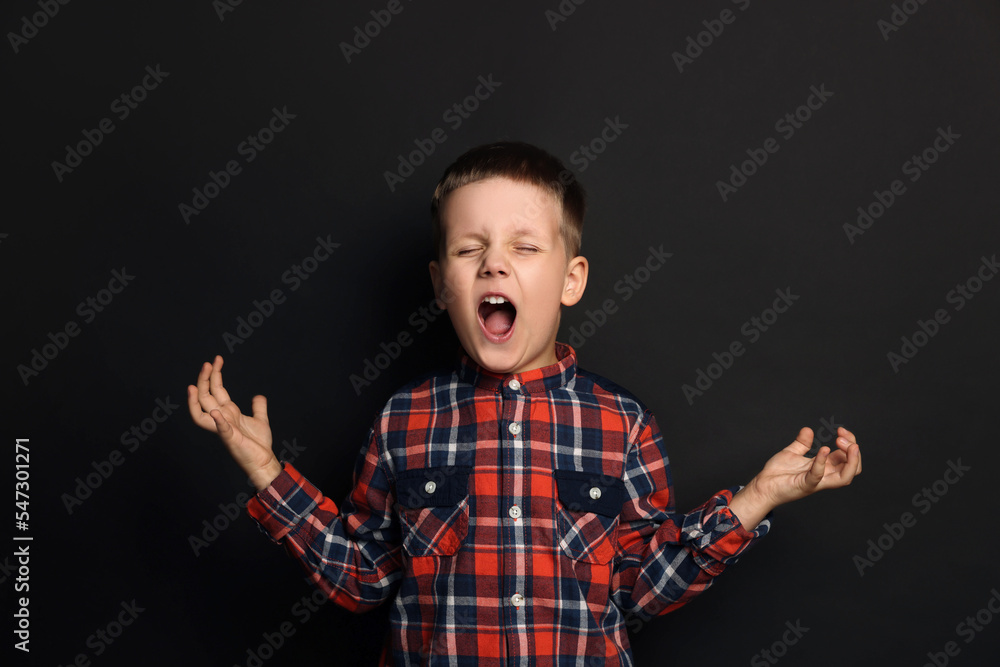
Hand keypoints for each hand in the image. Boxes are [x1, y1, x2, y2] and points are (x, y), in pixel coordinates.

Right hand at [187, 355, 281, 490]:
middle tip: (207, 363)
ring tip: (195, 384)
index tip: (216, 359)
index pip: (217, 390)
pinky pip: (221, 429)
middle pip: (207, 396)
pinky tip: (216, 412)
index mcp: (229, 412)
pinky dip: (218, 421)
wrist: (264, 461)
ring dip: (198, 399)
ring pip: (203, 412)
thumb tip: (258, 396)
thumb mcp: (260, 420)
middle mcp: (223, 418)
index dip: (215, 375)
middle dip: (205, 379)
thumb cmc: (258, 444)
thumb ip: (258, 407)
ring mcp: (224, 428)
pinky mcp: (230, 439)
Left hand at [729, 427, 862, 529]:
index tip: (841, 430)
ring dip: (851, 461)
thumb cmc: (778, 473)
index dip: (849, 443)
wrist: (763, 485)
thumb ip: (802, 443)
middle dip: (854, 451)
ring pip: (844, 477)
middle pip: (852, 468)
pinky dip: (821, 462)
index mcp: (824, 467)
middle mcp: (824, 476)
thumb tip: (808, 430)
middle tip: (842, 436)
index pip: (847, 458)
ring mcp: (816, 482)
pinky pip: (817, 476)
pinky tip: (823, 449)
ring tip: (849, 445)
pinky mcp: (804, 485)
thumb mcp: (792, 453)